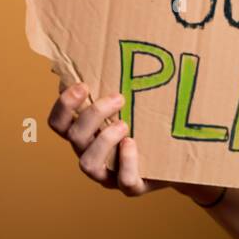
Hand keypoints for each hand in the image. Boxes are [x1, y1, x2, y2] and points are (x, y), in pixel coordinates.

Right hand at [48, 81, 215, 200]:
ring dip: (102, 140)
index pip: (58, 123)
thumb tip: (98, 52)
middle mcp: (91, 155)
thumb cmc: (148, 125)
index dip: (63, 105)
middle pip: (74, 137)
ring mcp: (109, 174)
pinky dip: (126, 163)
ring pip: (88, 164)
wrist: (180, 158)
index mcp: (85, 134)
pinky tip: (132, 144)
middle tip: (118, 97)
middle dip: (92, 115)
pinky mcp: (132, 186)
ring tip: (124, 124)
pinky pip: (124, 181)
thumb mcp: (132, 105)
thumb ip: (113, 86)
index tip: (83, 85)